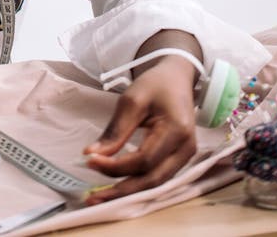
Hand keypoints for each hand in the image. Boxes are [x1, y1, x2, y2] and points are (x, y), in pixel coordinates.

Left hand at [83, 56, 196, 202]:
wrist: (176, 78)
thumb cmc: (155, 85)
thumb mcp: (132, 100)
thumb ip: (116, 130)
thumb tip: (91, 154)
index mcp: (177, 130)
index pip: (144, 159)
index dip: (117, 165)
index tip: (91, 160)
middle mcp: (186, 149)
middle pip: (152, 180)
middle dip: (121, 190)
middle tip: (93, 197)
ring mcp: (186, 156)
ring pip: (155, 184)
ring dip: (127, 191)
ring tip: (100, 197)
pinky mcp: (179, 159)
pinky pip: (157, 177)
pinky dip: (136, 183)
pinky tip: (117, 187)